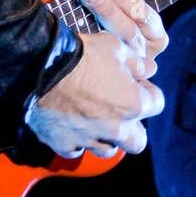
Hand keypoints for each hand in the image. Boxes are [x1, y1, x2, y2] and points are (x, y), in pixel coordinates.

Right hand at [26, 0, 167, 157]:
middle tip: (121, 109)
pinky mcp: (63, 143)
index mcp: (131, 103)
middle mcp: (114, 128)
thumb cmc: (79, 53)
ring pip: (108, 150)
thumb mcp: (114, 46)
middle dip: (134, 127)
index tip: (138, 84)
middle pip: (137, 141)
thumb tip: (149, 69)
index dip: (148, 91)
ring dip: (107, 137)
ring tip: (96, 118)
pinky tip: (74, 124)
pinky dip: (78, 140)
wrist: (39, 65)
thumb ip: (136, 61)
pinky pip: (77, 150)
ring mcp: (88, 139)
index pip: (157, 104)